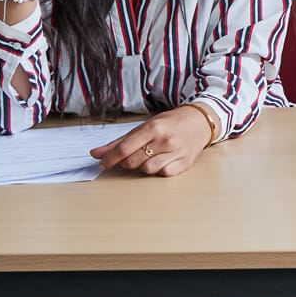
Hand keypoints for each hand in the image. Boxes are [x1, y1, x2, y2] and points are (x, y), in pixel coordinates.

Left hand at [91, 106, 215, 176]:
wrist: (199, 122)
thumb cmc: (170, 123)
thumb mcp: (144, 126)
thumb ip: (120, 141)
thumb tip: (96, 154)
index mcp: (154, 128)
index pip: (125, 148)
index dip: (110, 158)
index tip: (103, 164)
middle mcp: (165, 140)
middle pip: (134, 161)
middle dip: (127, 162)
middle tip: (131, 156)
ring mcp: (176, 152)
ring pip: (147, 170)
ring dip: (143, 166)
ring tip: (150, 156)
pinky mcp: (185, 163)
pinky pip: (163, 174)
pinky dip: (159, 170)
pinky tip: (162, 161)